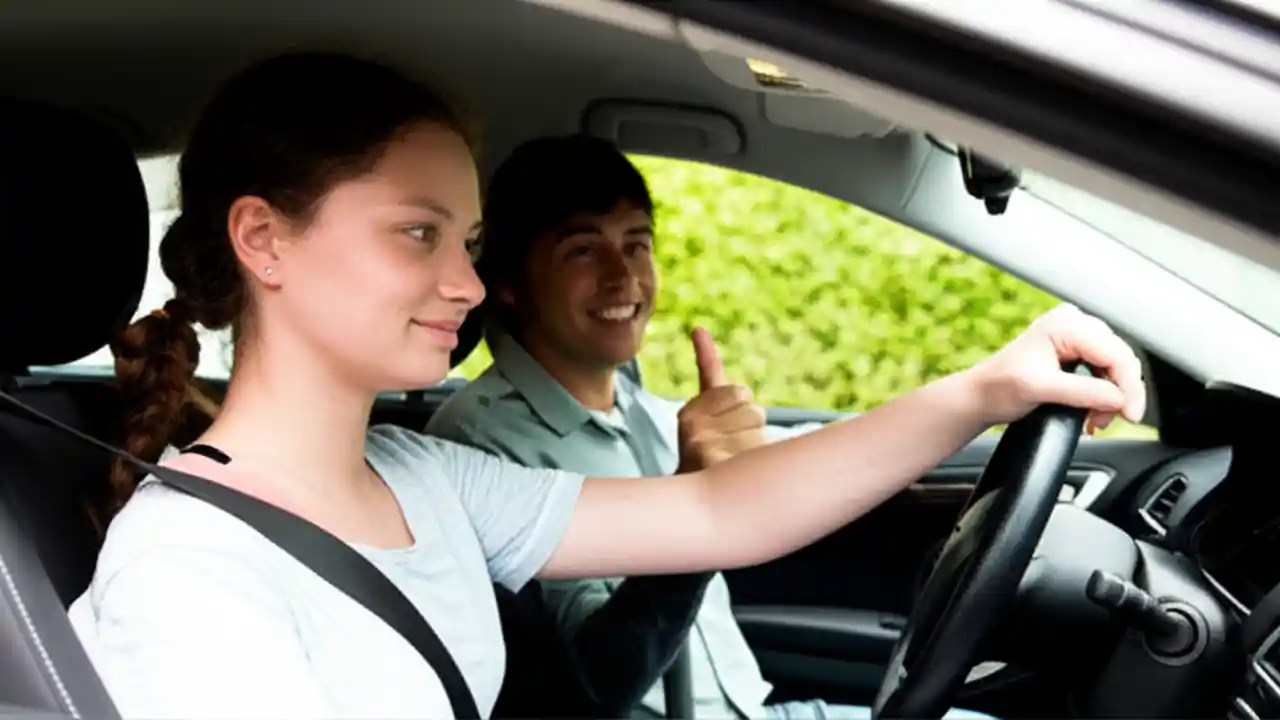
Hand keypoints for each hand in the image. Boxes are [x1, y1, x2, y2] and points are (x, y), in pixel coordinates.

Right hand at [675, 328, 767, 471]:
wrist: (693, 517)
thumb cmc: (708, 474)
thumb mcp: (708, 433)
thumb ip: (712, 387)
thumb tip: (700, 332)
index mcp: (691, 412)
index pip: (710, 376)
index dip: (707, 352)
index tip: (700, 330)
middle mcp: (691, 420)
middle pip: (748, 401)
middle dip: (749, 423)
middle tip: (731, 452)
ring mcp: (700, 437)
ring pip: (756, 421)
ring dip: (754, 443)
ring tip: (732, 466)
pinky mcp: (711, 455)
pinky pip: (755, 441)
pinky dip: (753, 459)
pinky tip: (734, 465)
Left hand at [968, 304, 1145, 432]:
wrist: (981, 395)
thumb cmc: (998, 386)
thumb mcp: (1040, 389)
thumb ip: (1083, 392)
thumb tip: (1119, 398)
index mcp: (1066, 324)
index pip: (1115, 353)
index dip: (1129, 386)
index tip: (1130, 414)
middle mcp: (1075, 324)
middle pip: (1120, 360)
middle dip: (1120, 395)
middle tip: (1106, 421)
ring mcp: (1077, 337)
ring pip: (1115, 368)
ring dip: (1111, 398)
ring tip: (1095, 420)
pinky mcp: (1077, 352)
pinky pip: (1104, 373)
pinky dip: (1103, 396)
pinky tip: (1093, 413)